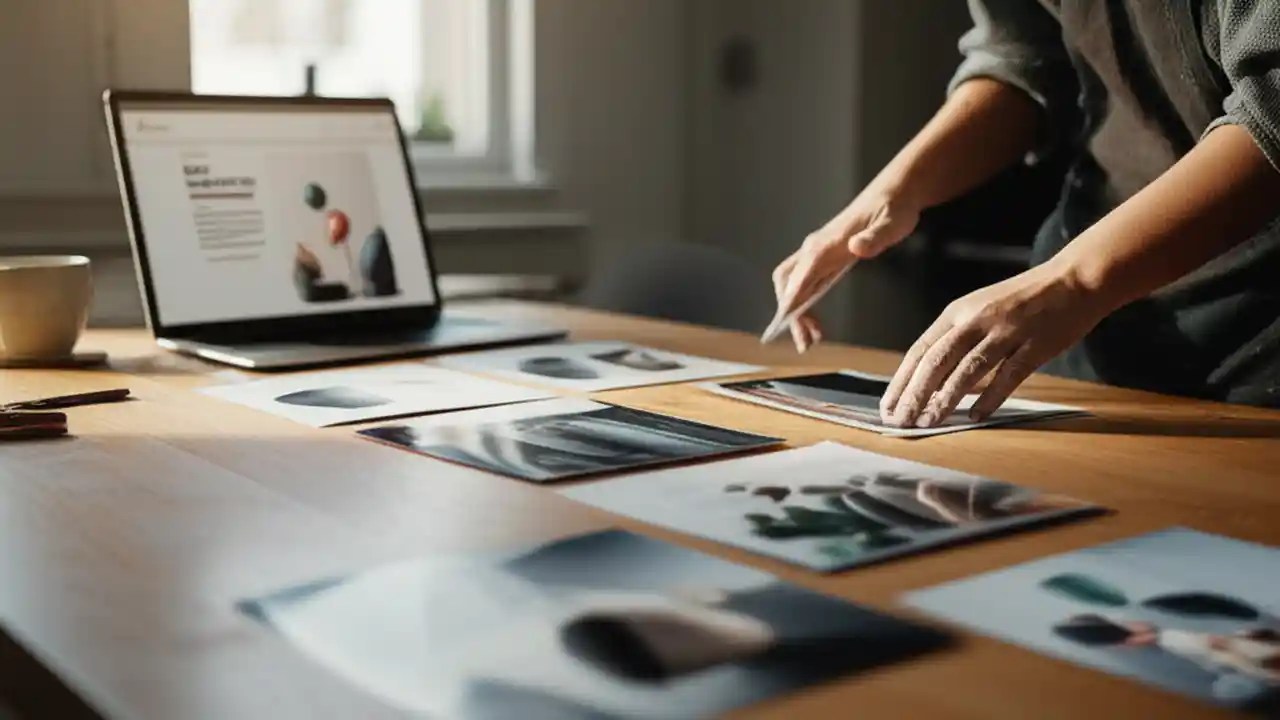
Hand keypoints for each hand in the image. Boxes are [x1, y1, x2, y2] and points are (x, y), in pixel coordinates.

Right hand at [771, 187, 919, 351]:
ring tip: (811, 338)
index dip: (792, 300)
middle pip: (787, 283)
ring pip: (792, 285)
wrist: (894, 194)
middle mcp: (814, 248)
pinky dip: (804, 305)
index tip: (789, 322)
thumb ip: (874, 238)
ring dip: (796, 312)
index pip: (800, 275)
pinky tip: (815, 322)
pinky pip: (805, 284)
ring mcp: (817, 253)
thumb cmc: (894, 209)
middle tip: (805, 341)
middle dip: (790, 313)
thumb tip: (855, 247)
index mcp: (825, 244)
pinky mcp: (824, 258)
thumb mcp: (891, 224)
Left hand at [880, 260, 1111, 427]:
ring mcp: (1007, 330)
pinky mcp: (1036, 343)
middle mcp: (977, 319)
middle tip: (900, 422)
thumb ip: (956, 341)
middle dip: (914, 395)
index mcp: (958, 312)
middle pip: (936, 361)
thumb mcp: (979, 311)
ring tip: (928, 423)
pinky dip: (990, 397)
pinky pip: (1009, 374)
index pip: (920, 351)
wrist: (1074, 279)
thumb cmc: (1023, 300)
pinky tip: (975, 416)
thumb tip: (930, 383)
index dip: (901, 381)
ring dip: (945, 399)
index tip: (888, 407)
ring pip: (967, 369)